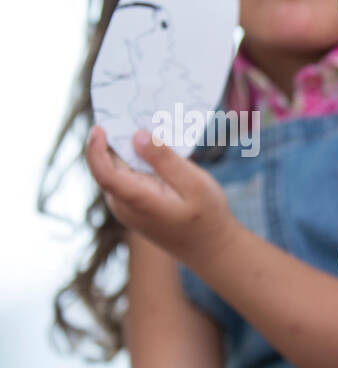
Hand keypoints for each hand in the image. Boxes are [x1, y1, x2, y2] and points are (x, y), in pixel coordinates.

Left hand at [85, 125, 235, 266]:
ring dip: (129, 153)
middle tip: (136, 117)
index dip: (95, 148)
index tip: (100, 126)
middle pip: (109, 167)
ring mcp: (126, 208)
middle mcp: (124, 205)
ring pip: (118, 172)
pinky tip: (155, 155)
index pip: (103, 172)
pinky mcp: (133, 207)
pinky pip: (127, 179)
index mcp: (137, 200)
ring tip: (150, 134)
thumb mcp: (195, 185)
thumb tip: (137, 136)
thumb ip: (165, 160)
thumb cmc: (208, 217)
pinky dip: (136, 164)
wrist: (212, 249)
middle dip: (117, 142)